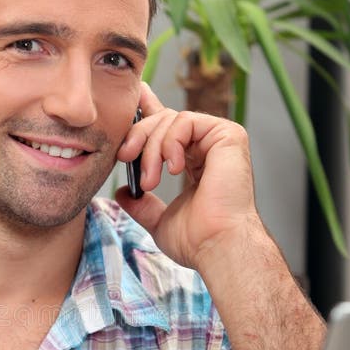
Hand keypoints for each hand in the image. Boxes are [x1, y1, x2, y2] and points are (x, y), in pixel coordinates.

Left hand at [115, 83, 260, 269]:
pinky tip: (173, 168)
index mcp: (195, 161)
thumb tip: (122, 193)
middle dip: (138, 136)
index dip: (147, 111)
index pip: (168, 128)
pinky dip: (170, 142)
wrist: (216, 246)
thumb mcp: (159, 220)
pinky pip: (186, 121)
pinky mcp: (228, 135)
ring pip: (171, 119)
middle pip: (163, 119)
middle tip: (124, 158)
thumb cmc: (197, 240)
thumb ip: (141, 205)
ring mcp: (219, 139)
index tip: (130, 103)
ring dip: (151, 148)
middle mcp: (208, 147)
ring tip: (151, 181)